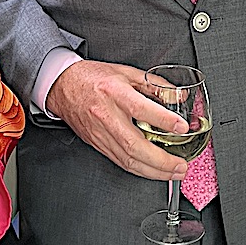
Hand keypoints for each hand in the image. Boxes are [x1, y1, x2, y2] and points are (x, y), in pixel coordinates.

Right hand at [46, 59, 189, 179]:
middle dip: (161, 160)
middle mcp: (106, 115)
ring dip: (154, 171)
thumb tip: (177, 96)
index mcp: (114, 92)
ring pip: (128, 160)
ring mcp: (100, 133)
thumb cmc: (93, 77)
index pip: (141, 108)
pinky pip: (120, 162)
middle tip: (181, 165)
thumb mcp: (126, 71)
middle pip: (134, 145)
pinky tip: (154, 171)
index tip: (182, 128)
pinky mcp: (98, 144)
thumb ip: (153, 84)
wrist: (63, 86)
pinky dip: (140, 170)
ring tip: (173, 172)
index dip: (163, 120)